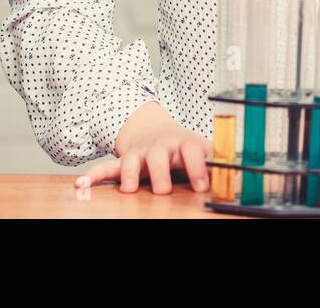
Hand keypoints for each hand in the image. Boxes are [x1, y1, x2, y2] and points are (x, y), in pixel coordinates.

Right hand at [73, 100, 211, 193]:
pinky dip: (93, 175)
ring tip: (127, 189)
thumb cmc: (182, 147)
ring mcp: (140, 152)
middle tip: (162, 190)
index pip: (192, 150)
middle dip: (160, 172)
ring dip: (129, 173)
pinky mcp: (123, 160)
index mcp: (184, 143)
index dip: (198, 167)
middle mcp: (160, 146)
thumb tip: (238, 179)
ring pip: (131, 160)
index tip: (203, 186)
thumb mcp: (202, 150)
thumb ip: (216, 163)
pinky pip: (105, 167)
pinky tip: (81, 185)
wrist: (153, 128)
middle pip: (159, 155)